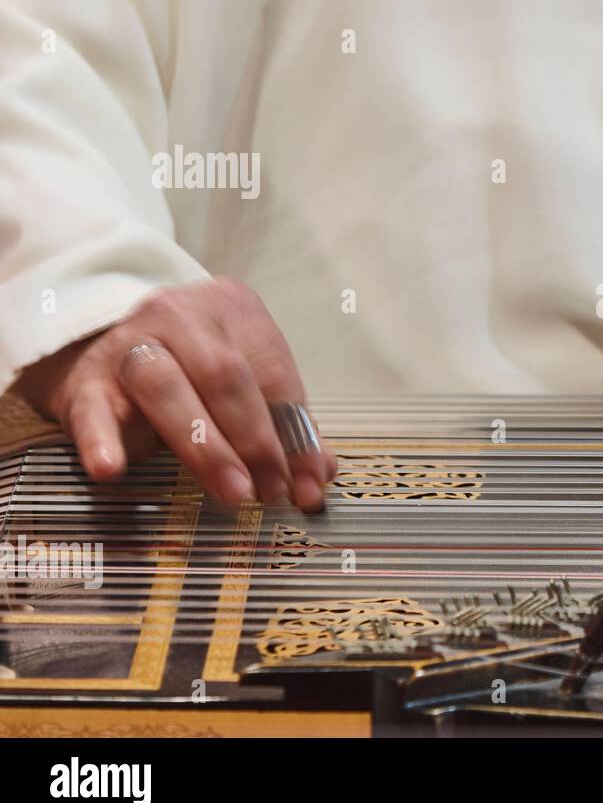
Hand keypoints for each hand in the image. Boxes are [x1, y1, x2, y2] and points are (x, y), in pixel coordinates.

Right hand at [14, 277, 335, 511]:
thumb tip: (318, 476)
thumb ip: (282, 423)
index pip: (273, 373)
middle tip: (273, 491)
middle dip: (256, 440)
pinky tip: (111, 469)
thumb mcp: (242, 382)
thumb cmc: (189, 368)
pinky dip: (101, 441)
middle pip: (224, 376)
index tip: (309, 483)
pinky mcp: (84, 380)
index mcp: (232, 309)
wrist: (97, 345)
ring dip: (206, 448)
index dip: (296, 433)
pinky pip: (92, 412)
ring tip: (233, 492)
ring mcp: (128, 343)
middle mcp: (180, 315)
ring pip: (166, 388)